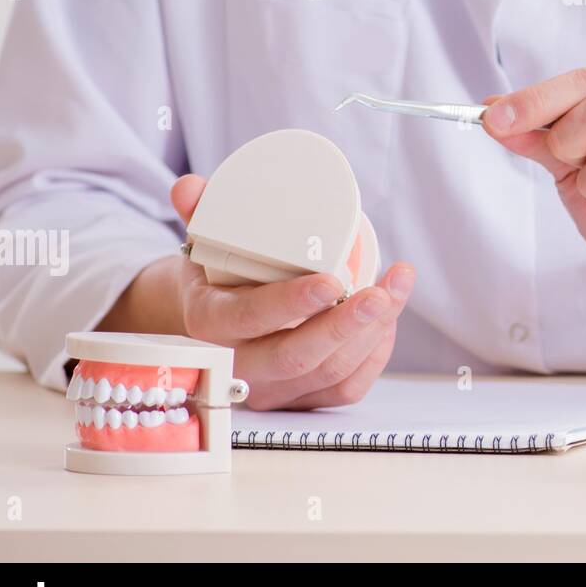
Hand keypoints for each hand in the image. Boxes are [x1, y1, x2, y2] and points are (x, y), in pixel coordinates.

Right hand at [169, 174, 415, 410]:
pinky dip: (374, 356)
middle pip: (294, 356)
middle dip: (344, 325)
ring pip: (327, 374)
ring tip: (395, 290)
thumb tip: (190, 186)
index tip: (330, 280)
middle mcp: (238, 364)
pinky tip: (389, 321)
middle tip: (379, 293)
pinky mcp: (298, 400)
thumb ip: (200, 211)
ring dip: (371, 333)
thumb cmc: (216, 275)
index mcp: (209, 321)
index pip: (247, 319)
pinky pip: (343, 390)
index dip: (290, 303)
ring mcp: (269, 389)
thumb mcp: (203, 242)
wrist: (212, 321)